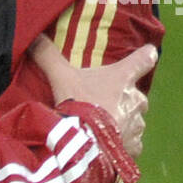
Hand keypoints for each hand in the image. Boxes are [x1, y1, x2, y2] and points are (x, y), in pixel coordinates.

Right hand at [30, 35, 156, 159]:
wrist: (82, 141)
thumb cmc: (76, 103)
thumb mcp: (60, 77)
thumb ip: (48, 55)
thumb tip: (33, 36)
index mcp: (122, 78)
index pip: (144, 59)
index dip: (146, 56)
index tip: (149, 53)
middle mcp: (135, 99)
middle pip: (136, 95)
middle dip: (124, 100)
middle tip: (103, 105)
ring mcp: (136, 123)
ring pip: (134, 120)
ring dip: (122, 123)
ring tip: (102, 129)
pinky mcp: (133, 145)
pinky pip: (132, 143)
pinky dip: (123, 144)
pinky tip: (108, 146)